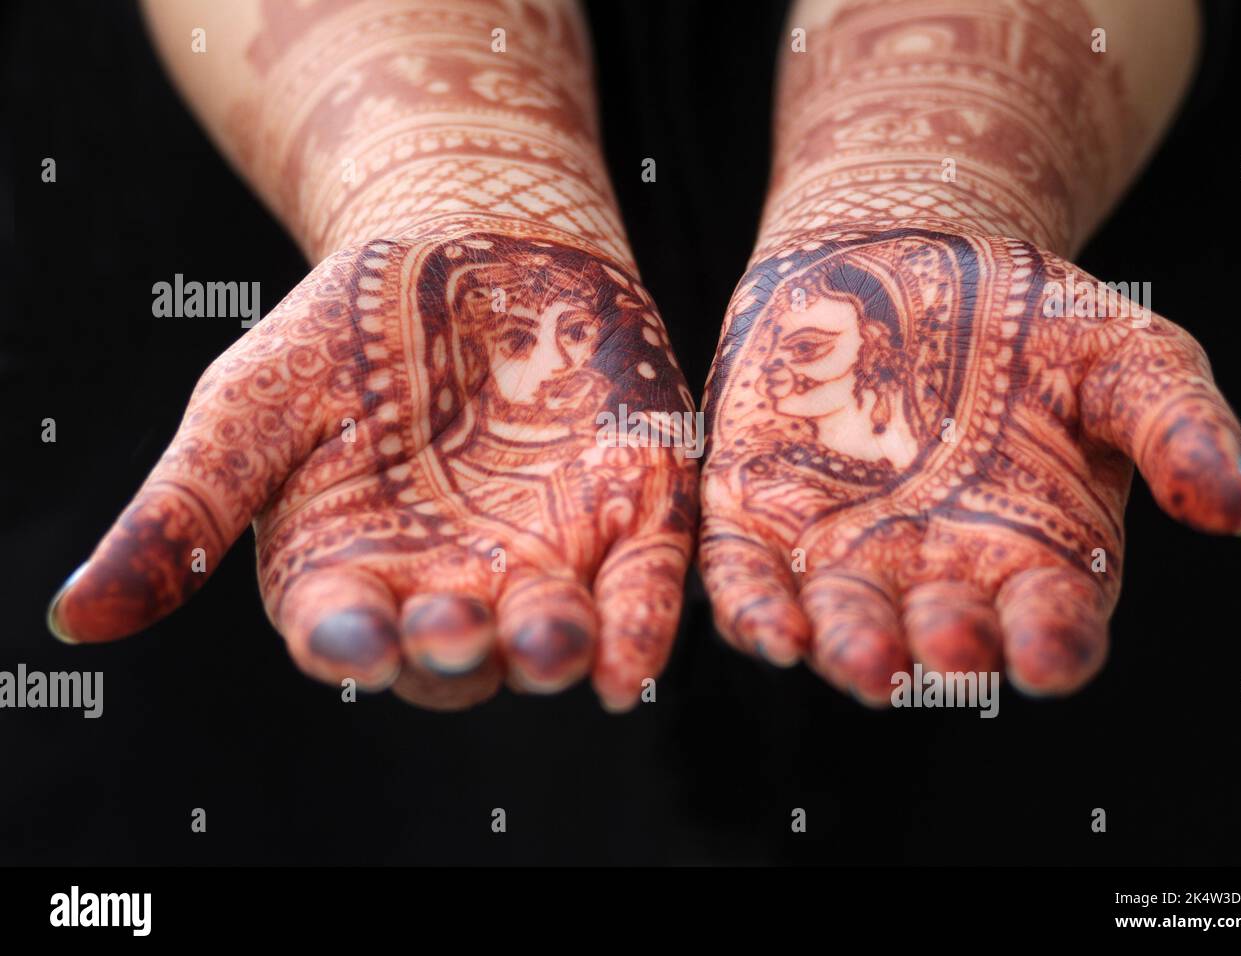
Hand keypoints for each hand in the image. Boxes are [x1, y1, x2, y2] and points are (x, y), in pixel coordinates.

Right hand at [48, 215, 696, 711]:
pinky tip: (634, 658)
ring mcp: (544, 560)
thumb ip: (186, 506)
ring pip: (549, 636)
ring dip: (552, 649)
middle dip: (457, 649)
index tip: (352, 635)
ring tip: (550, 636)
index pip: (347, 636)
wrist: (468, 248)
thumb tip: (75, 616)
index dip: (349, 642)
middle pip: (456, 656)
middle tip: (457, 624)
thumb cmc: (346, 331)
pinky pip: (639, 592)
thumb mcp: (254, 405)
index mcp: (353, 577)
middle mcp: (452, 589)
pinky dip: (640, 629)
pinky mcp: (625, 520)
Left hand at [700, 225, 1240, 701]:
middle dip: (945, 650)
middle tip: (949, 647)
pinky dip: (756, 612)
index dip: (1053, 646)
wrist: (907, 261)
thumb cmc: (1030, 322)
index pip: (1050, 623)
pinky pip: (752, 581)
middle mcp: (939, 577)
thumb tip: (1237, 508)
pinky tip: (770, 631)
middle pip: (942, 640)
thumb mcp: (1123, 358)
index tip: (1052, 654)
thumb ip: (1174, 429)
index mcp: (1036, 558)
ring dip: (852, 649)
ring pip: (846, 624)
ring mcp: (846, 555)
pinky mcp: (765, 520)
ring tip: (863, 661)